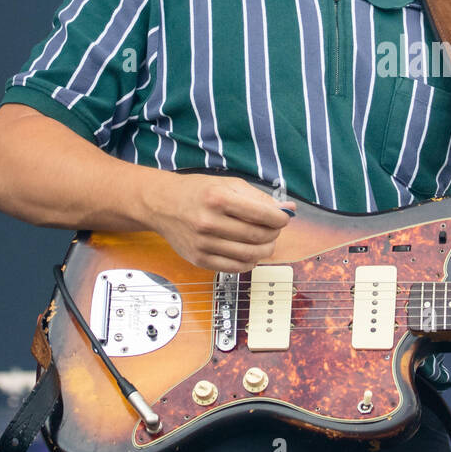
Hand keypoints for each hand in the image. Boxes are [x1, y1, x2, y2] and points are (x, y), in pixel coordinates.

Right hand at [145, 173, 294, 271]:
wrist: (161, 205)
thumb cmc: (196, 192)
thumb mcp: (228, 184)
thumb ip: (259, 197)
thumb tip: (288, 208)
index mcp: (218, 198)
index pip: (262, 214)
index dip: (280, 218)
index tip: (284, 218)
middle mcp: (209, 222)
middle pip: (258, 236)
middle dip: (274, 234)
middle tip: (275, 229)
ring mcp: (203, 244)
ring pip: (250, 255)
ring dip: (265, 249)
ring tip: (265, 241)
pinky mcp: (199, 259)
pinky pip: (234, 268)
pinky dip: (250, 262)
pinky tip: (250, 252)